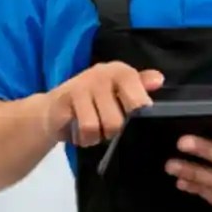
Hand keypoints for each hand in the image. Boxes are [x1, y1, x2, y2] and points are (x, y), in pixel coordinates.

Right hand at [42, 62, 164, 145]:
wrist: (52, 110)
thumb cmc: (93, 103)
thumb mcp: (119, 96)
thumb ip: (140, 89)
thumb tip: (159, 79)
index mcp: (121, 72)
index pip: (140, 97)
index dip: (140, 115)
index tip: (134, 123)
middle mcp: (103, 73)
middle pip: (123, 118)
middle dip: (117, 132)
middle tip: (110, 130)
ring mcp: (83, 84)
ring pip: (104, 126)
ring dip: (99, 137)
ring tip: (95, 132)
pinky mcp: (67, 98)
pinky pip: (86, 128)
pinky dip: (86, 139)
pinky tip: (82, 134)